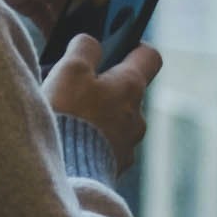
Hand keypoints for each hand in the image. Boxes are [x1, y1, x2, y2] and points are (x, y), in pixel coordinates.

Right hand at [46, 34, 158, 167]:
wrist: (67, 173)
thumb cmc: (70, 116)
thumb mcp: (71, 70)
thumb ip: (85, 49)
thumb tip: (91, 42)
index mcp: (131, 87)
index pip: (149, 57)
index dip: (135, 46)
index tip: (117, 44)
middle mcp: (137, 116)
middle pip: (128, 91)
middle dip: (106, 85)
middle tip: (77, 85)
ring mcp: (127, 144)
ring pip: (116, 120)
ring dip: (98, 115)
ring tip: (68, 116)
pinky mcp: (114, 167)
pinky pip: (106, 146)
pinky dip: (92, 140)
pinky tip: (69, 140)